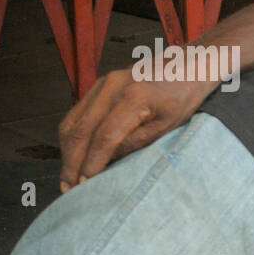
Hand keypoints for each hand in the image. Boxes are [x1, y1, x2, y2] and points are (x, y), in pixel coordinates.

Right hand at [58, 68, 205, 192]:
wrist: (186, 66)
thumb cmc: (183, 98)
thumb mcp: (168, 126)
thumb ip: (137, 142)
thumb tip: (107, 161)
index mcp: (134, 97)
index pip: (104, 136)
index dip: (92, 163)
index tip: (85, 184)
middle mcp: (112, 87)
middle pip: (81, 131)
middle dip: (72, 163)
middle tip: (68, 188)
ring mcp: (102, 84)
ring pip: (73, 123)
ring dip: (67, 153)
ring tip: (67, 178)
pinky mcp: (98, 85)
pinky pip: (76, 114)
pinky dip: (71, 138)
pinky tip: (73, 155)